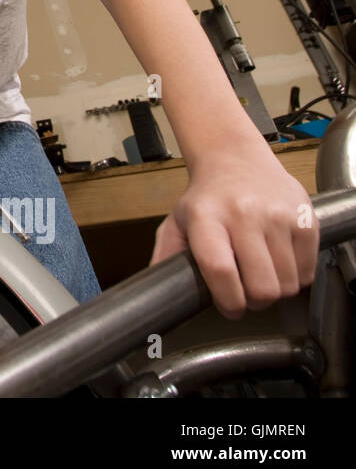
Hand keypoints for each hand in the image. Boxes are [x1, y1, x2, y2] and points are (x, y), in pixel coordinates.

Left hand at [150, 141, 318, 318]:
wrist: (237, 160)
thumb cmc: (207, 198)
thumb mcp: (176, 222)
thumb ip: (165, 257)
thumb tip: (159, 292)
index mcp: (206, 217)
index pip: (220, 269)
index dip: (228, 300)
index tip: (229, 308)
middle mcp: (244, 213)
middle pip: (261, 286)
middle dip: (254, 302)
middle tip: (247, 294)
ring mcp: (278, 215)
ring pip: (287, 284)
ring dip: (276, 291)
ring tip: (262, 276)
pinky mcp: (306, 218)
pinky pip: (308, 271)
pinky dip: (297, 277)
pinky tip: (280, 263)